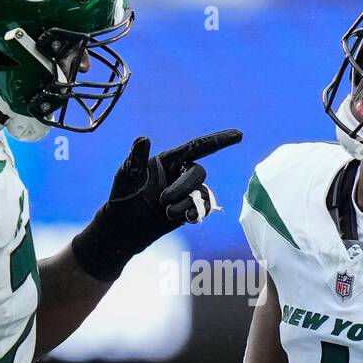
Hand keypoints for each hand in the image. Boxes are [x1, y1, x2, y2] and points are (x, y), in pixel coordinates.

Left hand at [71, 129, 242, 280]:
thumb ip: (136, 158)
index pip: (198, 146)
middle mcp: (180, 173)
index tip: (239, 135)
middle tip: (162, 200)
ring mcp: (186, 192)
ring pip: (201, 192)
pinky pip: (203, 208)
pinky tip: (180, 217)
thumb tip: (143, 138)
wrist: (125, 227)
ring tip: (166, 213)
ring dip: (185, 203)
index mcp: (168, 160)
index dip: (219, 140)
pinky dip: (195, 212)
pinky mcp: (189, 209)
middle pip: (198, 172)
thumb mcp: (126, 176)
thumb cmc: (123, 196)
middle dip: (183, 186)